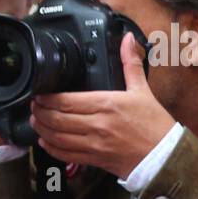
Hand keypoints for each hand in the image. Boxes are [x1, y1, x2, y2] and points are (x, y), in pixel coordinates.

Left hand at [29, 31, 173, 179]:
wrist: (164, 155)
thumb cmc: (154, 124)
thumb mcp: (142, 90)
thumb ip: (130, 63)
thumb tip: (128, 39)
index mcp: (107, 104)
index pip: (67, 101)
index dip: (48, 98)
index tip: (40, 94)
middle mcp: (98, 125)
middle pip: (57, 118)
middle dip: (40, 112)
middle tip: (33, 105)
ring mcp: (94, 144)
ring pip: (58, 137)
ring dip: (42, 129)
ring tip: (35, 120)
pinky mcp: (94, 159)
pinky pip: (66, 154)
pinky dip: (51, 148)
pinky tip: (45, 141)